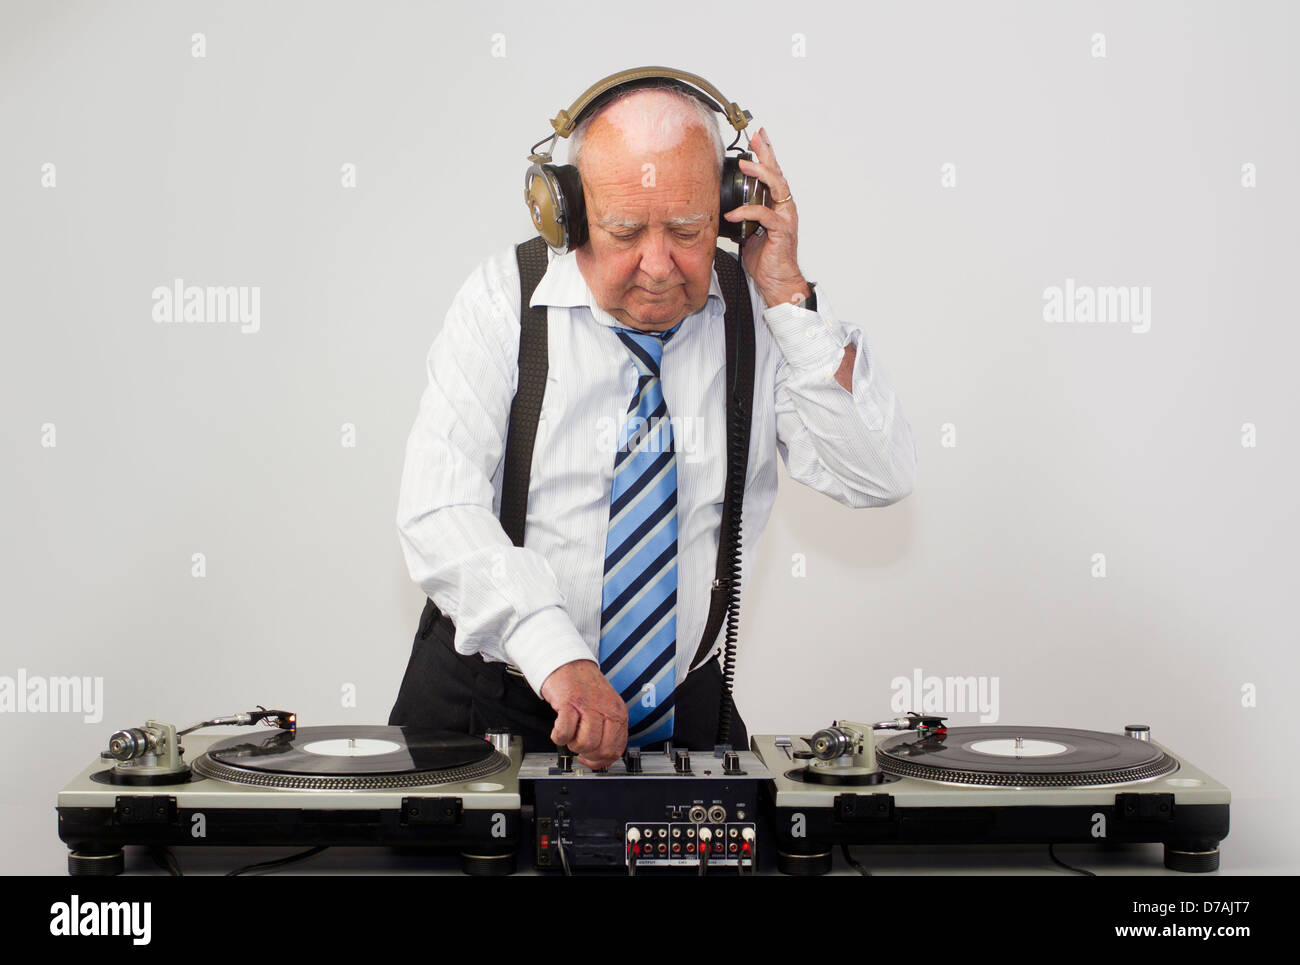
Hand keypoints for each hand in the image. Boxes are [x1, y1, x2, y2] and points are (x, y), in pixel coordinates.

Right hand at [540, 659, 627, 768]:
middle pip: (602, 749)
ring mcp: (588, 705)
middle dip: (587, 755)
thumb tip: (603, 758)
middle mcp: (606, 709)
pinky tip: (558, 729)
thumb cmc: (584, 686)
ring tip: (569, 734)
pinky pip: (565, 732)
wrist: (568, 663)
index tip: (591, 760)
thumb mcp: (605, 707)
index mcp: (618, 712)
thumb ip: (608, 730)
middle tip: (578, 747)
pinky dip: (559, 737)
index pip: (617, 748)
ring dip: (572, 745)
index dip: (601, 760)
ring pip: (585, 743)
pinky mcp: (570, 702)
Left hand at [722, 126, 810, 307]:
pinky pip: (764, 214)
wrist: (776, 280)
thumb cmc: (765, 258)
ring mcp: (785, 217)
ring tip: (746, 165)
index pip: (772, 174)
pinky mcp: (782, 230)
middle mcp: (784, 207)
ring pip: (777, 187)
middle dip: (766, 152)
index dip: (766, 154)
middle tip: (756, 137)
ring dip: (760, 173)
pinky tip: (732, 214)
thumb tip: (723, 207)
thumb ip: (742, 216)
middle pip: (777, 173)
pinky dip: (746, 212)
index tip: (757, 136)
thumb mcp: (747, 232)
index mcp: (776, 205)